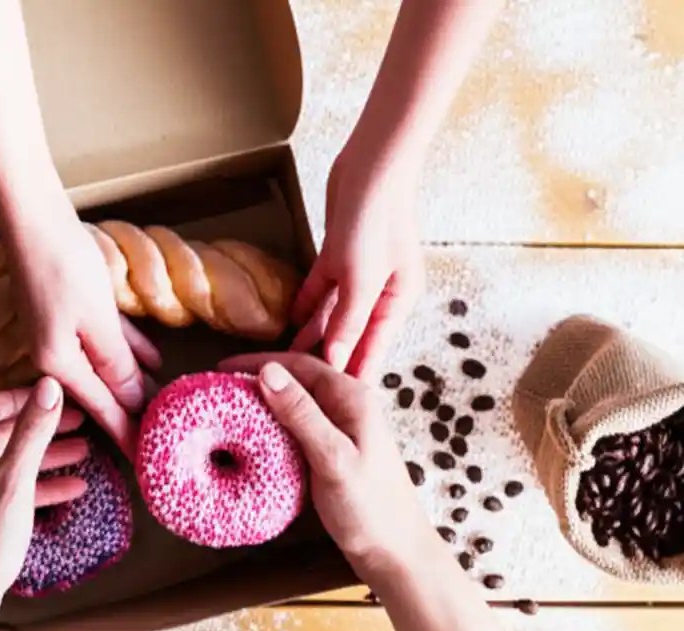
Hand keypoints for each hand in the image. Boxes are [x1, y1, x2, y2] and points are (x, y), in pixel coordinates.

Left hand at [0, 378, 87, 619]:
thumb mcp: (14, 480)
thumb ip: (32, 432)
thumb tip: (49, 385)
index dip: (21, 396)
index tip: (55, 395)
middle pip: (7, 429)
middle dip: (42, 423)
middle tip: (80, 419)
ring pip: (17, 459)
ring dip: (49, 452)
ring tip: (86, 449)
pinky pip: (20, 487)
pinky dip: (45, 484)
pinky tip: (76, 488)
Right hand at [3, 204, 160, 456]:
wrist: (34, 219)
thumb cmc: (64, 266)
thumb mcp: (98, 322)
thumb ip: (117, 365)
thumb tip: (133, 405)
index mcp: (59, 366)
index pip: (104, 412)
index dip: (128, 438)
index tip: (148, 465)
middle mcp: (55, 357)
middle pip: (105, 393)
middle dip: (134, 414)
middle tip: (166, 437)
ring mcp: (59, 335)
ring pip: (107, 366)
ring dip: (136, 382)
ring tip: (166, 405)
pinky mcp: (67, 314)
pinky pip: (104, 340)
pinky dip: (128, 350)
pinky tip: (154, 361)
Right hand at [219, 353, 435, 582]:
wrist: (396, 553)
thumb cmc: (369, 507)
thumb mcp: (331, 457)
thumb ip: (301, 414)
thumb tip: (267, 371)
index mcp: (352, 397)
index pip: (300, 364)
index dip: (259, 363)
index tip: (221, 370)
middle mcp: (350, 406)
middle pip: (299, 379)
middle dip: (260, 379)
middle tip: (220, 389)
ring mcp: (345, 429)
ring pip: (300, 403)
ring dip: (268, 402)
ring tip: (232, 409)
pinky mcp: (338, 451)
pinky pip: (303, 426)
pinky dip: (278, 425)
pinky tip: (258, 437)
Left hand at [291, 144, 423, 380]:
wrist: (371, 166)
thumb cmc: (375, 221)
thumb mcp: (362, 280)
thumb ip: (347, 322)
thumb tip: (335, 363)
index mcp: (397, 303)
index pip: (372, 351)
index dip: (352, 378)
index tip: (334, 412)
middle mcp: (380, 293)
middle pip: (351, 336)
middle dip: (329, 362)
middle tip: (302, 394)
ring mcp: (359, 275)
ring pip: (332, 315)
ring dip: (312, 336)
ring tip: (287, 365)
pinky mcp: (338, 256)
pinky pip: (320, 290)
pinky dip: (306, 305)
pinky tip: (287, 324)